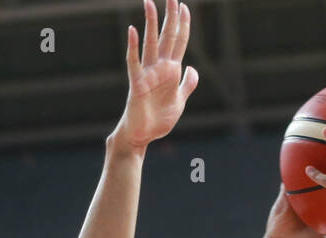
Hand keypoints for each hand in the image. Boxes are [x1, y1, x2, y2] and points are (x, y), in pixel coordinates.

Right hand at [112, 0, 198, 151]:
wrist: (142, 136)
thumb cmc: (158, 120)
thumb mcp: (180, 101)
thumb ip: (188, 84)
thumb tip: (193, 68)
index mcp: (171, 71)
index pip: (179, 42)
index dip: (183, 25)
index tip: (184, 6)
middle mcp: (159, 68)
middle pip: (166, 36)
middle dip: (170, 16)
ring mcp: (147, 74)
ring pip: (150, 43)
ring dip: (151, 23)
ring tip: (149, 2)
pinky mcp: (137, 84)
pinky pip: (134, 63)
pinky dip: (133, 47)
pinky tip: (132, 31)